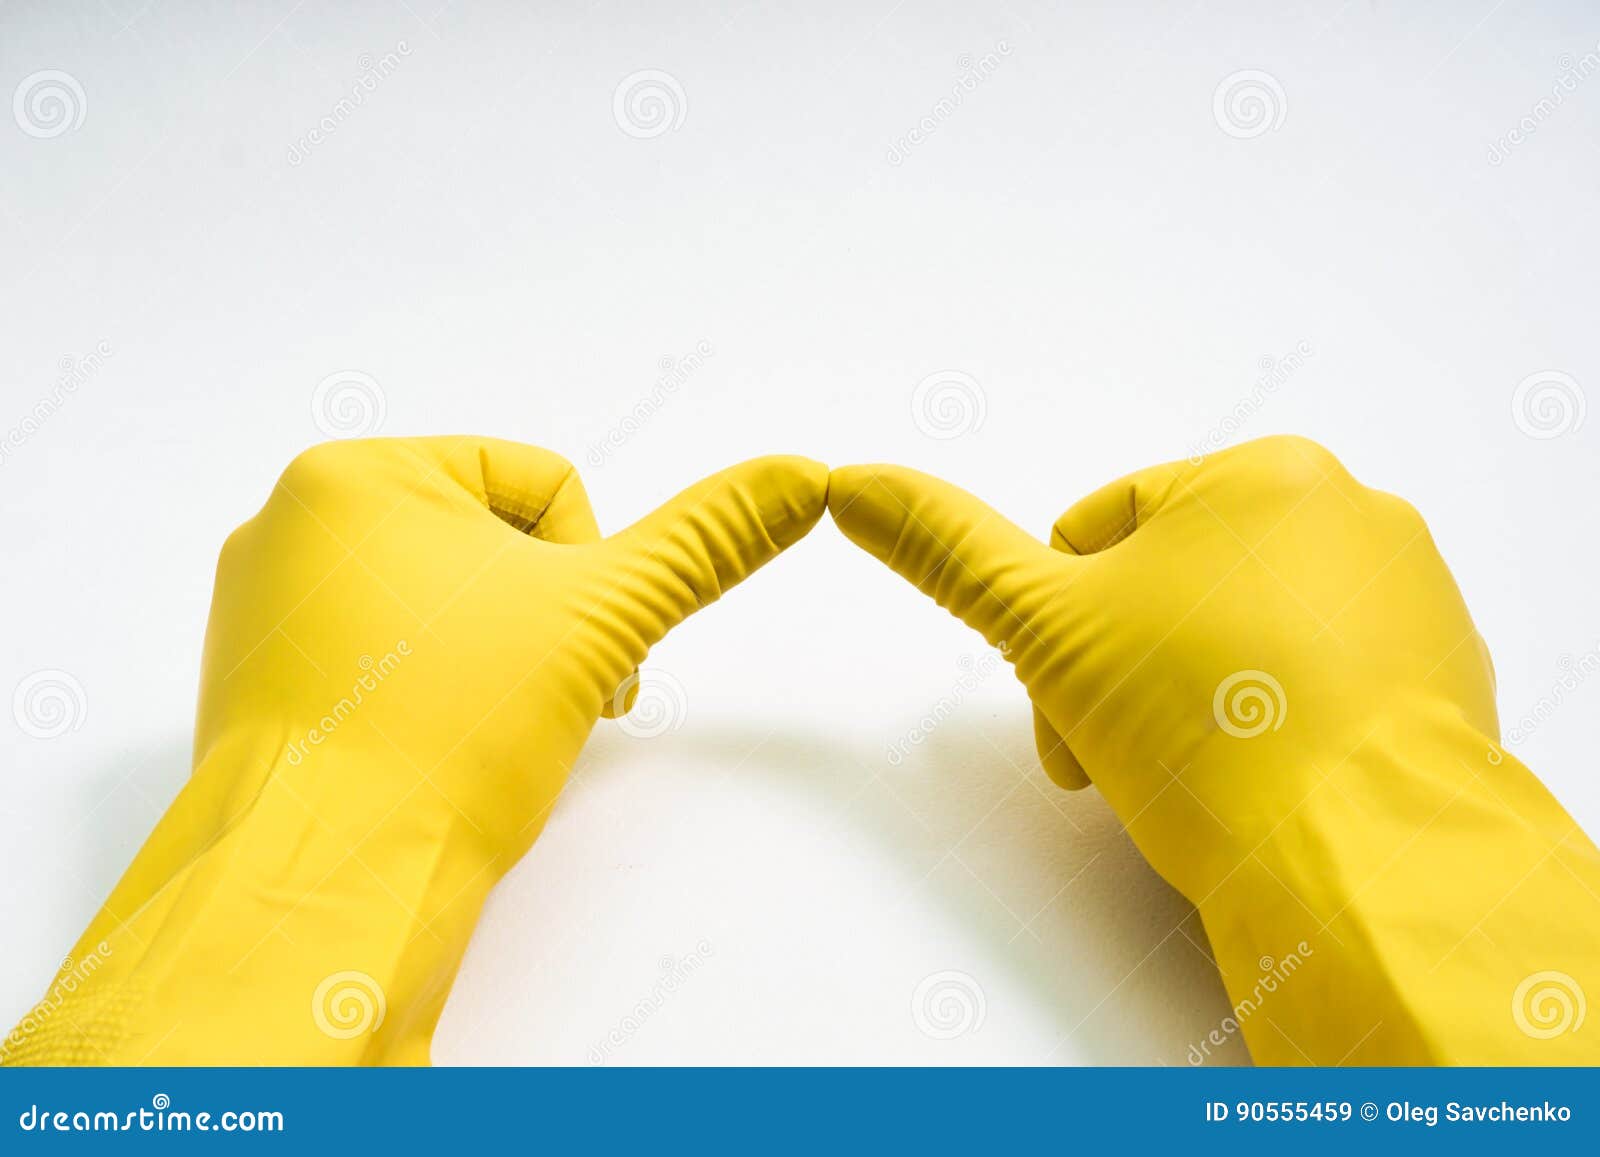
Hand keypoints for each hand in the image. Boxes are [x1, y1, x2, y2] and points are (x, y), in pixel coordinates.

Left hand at [6, 436, 824, 1064]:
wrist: (329, 883)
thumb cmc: (448, 734)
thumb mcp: (604, 616)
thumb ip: (707, 538)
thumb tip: (803, 474)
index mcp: (356, 472)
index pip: (541, 481)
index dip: (592, 568)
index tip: (583, 650)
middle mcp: (290, 524)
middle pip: (487, 540)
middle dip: (547, 616)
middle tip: (560, 694)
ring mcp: (264, 610)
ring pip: (438, 599)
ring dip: (498, 652)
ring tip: (498, 728)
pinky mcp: (258, 684)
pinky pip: (382, 654)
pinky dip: (433, 690)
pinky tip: (444, 751)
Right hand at [829, 435, 1599, 1062]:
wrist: (1356, 856)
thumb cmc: (1203, 727)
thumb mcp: (1045, 625)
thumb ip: (946, 547)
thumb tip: (852, 482)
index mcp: (1264, 471)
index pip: (1100, 533)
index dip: (1060, 624)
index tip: (1072, 700)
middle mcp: (1356, 513)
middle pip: (1177, 585)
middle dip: (1124, 669)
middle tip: (1117, 751)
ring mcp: (1413, 598)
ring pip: (1246, 635)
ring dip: (1194, 697)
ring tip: (1193, 775)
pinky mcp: (1444, 680)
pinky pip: (1321, 684)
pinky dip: (1279, 724)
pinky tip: (1260, 783)